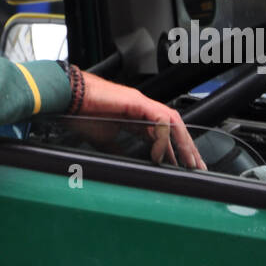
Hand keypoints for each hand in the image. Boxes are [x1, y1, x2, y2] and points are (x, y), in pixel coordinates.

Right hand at [71, 69, 206, 170]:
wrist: (70, 98)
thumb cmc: (82, 114)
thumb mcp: (104, 139)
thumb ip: (118, 149)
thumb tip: (126, 163)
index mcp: (136, 115)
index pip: (163, 132)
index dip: (174, 149)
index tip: (181, 165)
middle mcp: (143, 107)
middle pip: (174, 126)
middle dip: (186, 147)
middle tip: (196, 166)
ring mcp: (142, 103)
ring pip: (173, 121)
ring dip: (183, 142)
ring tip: (189, 162)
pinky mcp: (138, 102)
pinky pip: (160, 121)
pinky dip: (163, 139)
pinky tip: (159, 154)